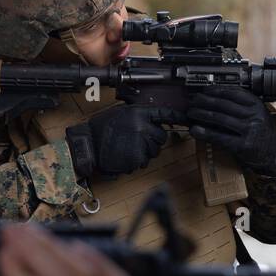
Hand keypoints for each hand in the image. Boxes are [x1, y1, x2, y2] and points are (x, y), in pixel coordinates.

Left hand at [0, 224, 137, 275]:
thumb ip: (47, 275)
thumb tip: (44, 232)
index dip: (103, 261)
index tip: (72, 242)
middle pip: (86, 275)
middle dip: (53, 245)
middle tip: (21, 229)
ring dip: (34, 251)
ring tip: (9, 236)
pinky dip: (18, 269)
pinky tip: (2, 257)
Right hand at [66, 104, 180, 179]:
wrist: (88, 145)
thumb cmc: (100, 129)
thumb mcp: (120, 114)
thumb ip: (138, 116)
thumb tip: (154, 120)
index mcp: (138, 113)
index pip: (164, 113)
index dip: (177, 117)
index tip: (187, 119)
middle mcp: (142, 127)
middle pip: (161, 137)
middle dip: (153, 140)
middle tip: (135, 140)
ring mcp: (140, 143)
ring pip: (154, 151)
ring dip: (144, 152)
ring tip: (126, 148)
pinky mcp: (137, 158)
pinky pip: (144, 162)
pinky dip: (135, 161)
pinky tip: (123, 155)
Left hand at [186, 87, 275, 176]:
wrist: (274, 154)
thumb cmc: (262, 133)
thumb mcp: (257, 114)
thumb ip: (241, 106)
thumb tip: (214, 99)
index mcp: (257, 105)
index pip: (233, 93)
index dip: (216, 90)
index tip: (204, 90)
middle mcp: (254, 116)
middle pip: (224, 104)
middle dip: (205, 101)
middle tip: (193, 100)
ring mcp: (249, 131)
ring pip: (220, 118)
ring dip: (202, 114)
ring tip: (191, 112)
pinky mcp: (243, 146)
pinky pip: (220, 137)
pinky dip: (205, 133)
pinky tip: (195, 130)